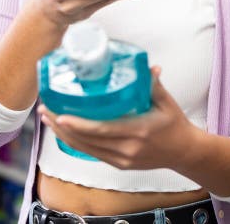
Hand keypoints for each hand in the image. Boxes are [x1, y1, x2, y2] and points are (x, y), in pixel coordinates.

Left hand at [38, 66, 201, 170]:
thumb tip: (146, 64)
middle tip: (46, 109)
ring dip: (63, 135)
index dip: (78, 124)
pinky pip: (92, 153)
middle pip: (86, 140)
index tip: (61, 113)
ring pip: (85, 149)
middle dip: (62, 126)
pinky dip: (75, 142)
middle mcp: (127, 149)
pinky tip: (63, 131)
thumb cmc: (174, 124)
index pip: (101, 130)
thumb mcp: (166, 101)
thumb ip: (153, 83)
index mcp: (137, 131)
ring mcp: (122, 159)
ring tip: (48, 118)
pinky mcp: (119, 164)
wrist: (183, 152)